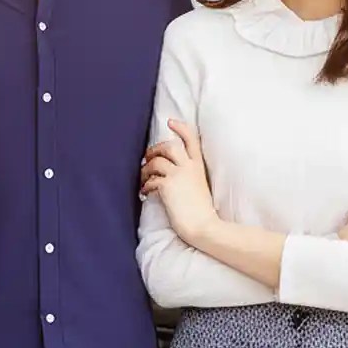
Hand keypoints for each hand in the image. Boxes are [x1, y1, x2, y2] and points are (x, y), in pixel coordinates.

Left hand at [140, 120, 217, 244]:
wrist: (203, 226)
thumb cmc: (202, 212)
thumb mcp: (199, 187)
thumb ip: (188, 177)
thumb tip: (168, 174)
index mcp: (199, 167)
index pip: (192, 140)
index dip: (181, 128)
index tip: (171, 121)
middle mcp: (189, 167)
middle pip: (169, 146)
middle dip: (155, 149)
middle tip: (148, 157)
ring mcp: (178, 175)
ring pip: (156, 161)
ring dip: (146, 169)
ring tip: (143, 180)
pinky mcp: (167, 186)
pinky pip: (151, 179)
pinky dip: (145, 186)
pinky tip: (145, 194)